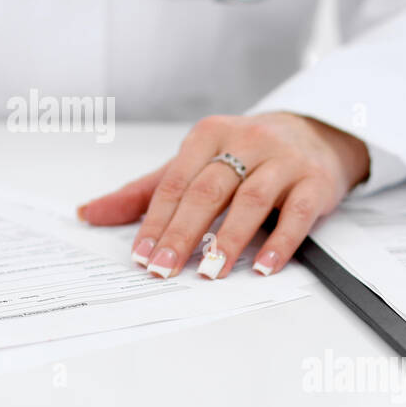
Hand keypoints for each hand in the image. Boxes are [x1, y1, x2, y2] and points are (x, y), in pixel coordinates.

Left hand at [78, 112, 369, 278]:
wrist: (314, 134)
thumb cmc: (244, 155)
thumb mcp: (193, 163)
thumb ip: (145, 192)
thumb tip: (89, 213)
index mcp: (209, 134)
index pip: (176, 182)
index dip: (156, 220)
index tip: (141, 255)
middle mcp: (246, 142)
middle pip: (208, 190)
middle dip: (183, 232)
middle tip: (166, 268)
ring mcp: (284, 161)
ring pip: (252, 200)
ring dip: (229, 239)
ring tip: (210, 272)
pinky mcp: (315, 182)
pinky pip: (297, 213)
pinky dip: (280, 242)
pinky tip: (263, 267)